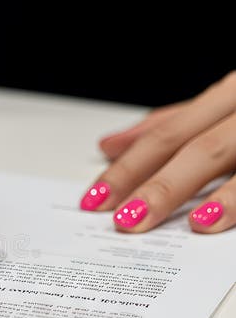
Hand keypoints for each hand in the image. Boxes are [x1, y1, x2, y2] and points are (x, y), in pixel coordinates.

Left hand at [79, 71, 235, 232]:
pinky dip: (230, 199)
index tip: (96, 197)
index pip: (169, 133)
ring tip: (147, 219)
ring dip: (179, 188)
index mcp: (227, 98)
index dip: (129, 166)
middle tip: (119, 218)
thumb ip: (173, 124)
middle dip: (149, 183)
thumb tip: (111, 145)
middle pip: (190, 145)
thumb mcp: (224, 105)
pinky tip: (208, 219)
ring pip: (217, 153)